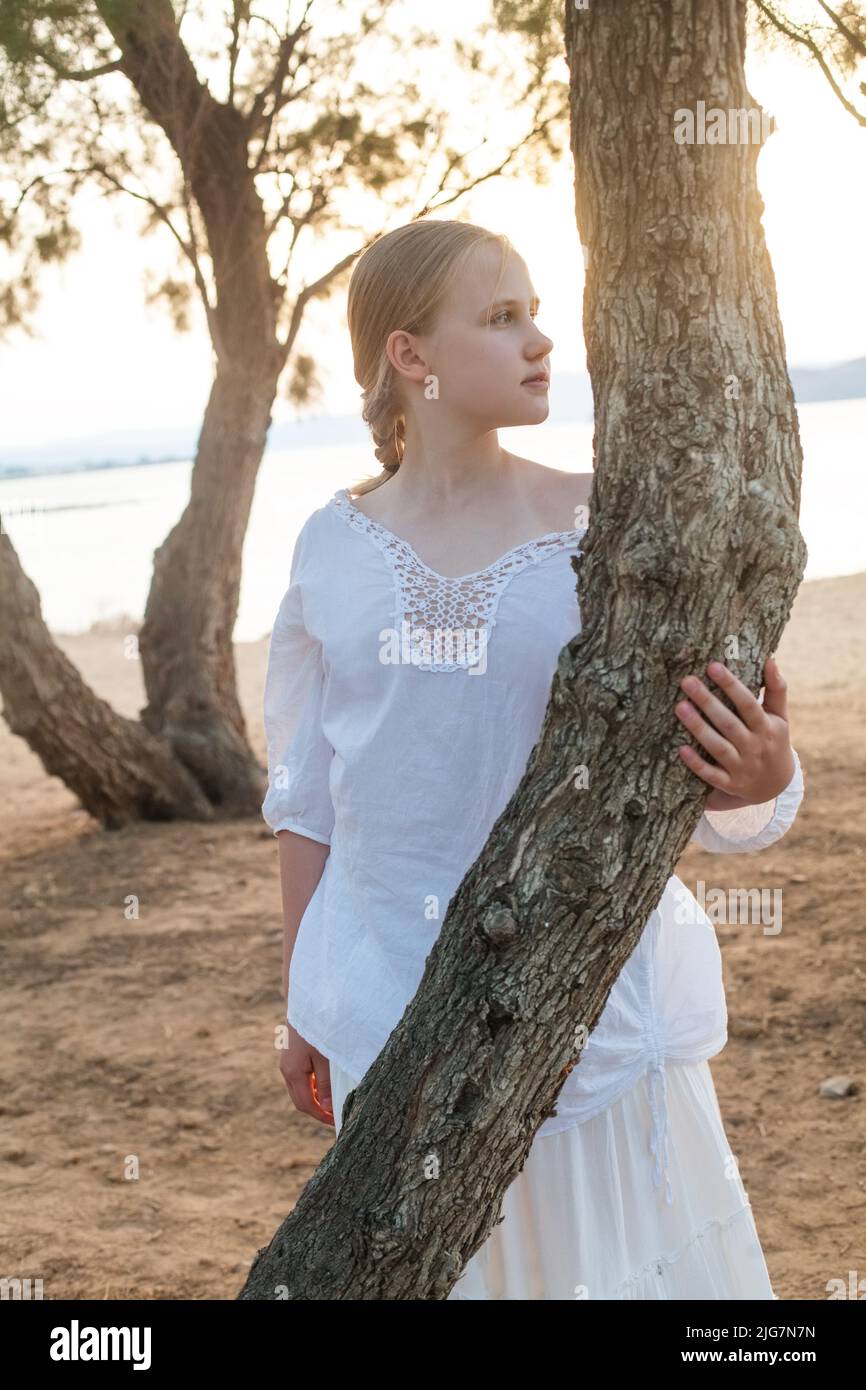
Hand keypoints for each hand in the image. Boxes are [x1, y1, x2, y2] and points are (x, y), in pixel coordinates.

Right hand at [278, 1024, 334, 1126]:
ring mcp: (287, 1064)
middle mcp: (286, 1070)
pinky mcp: (291, 1057)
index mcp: (293, 1073)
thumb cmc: (316, 1028)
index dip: (321, 1116)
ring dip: (315, 1099)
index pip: (306, 1105)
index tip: (335, 1122)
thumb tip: (327, 1108)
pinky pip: (300, 1079)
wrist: (304, 1002)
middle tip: (335, 1116)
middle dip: (317, 1111)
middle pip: (300, 1100)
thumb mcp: (325, 1057)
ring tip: (333, 1102)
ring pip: (300, 1090)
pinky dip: (312, 1086)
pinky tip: (325, 1084)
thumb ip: (326, 1084)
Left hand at [674, 657, 794, 809]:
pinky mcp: (729, 784)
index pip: (748, 704)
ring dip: (698, 728)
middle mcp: (755, 747)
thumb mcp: (780, 717)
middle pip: (729, 723)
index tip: (713, 666)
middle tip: (687, 681)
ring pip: (718, 747)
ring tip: (680, 707)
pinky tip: (680, 748)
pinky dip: (696, 764)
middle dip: (708, 701)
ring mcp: (742, 768)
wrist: (776, 786)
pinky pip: (711, 775)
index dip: (731, 685)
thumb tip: (770, 658)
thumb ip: (776, 689)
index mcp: (767, 728)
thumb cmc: (773, 741)